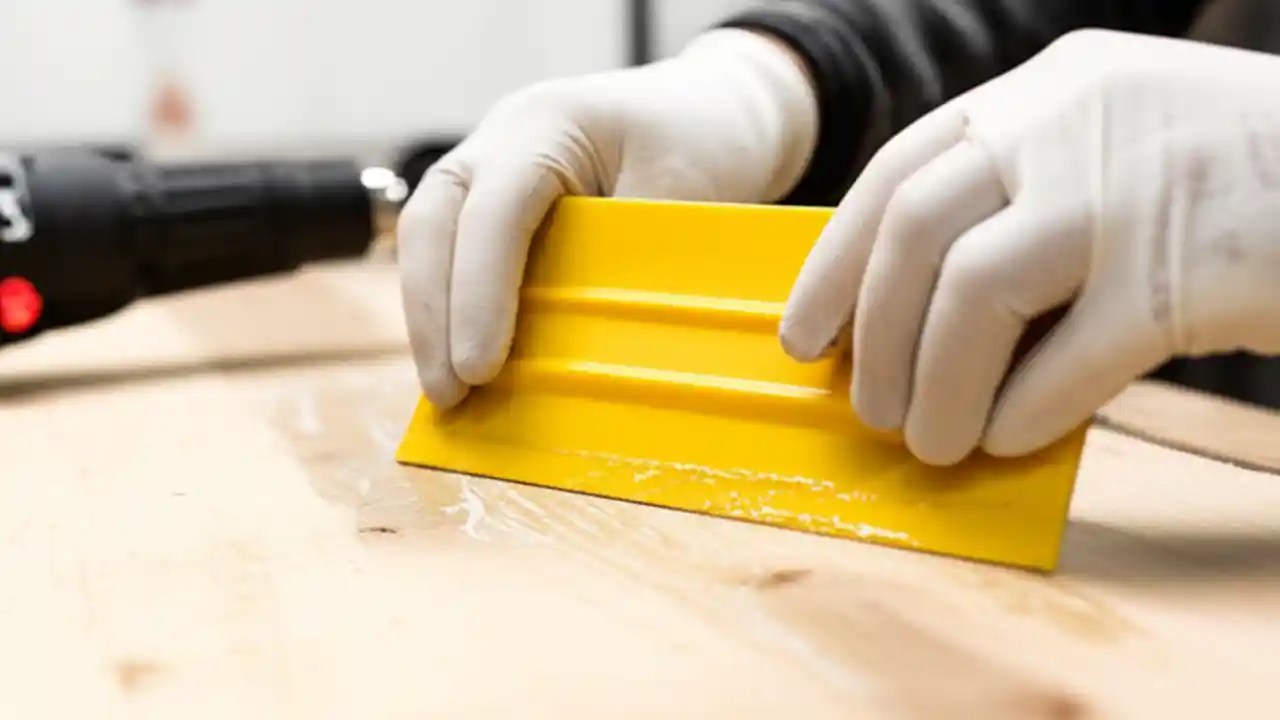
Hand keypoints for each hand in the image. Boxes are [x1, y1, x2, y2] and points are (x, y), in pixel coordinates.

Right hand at [397, 29, 816, 407]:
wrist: (715, 106)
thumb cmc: (703, 140)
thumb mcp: (683, 196)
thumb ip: (631, 265)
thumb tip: (592, 356)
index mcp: (546, 124)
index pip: (493, 212)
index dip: (479, 293)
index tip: (479, 368)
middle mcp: (500, 139)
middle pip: (434, 223)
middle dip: (432, 314)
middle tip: (448, 395)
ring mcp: (489, 165)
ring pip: (431, 239)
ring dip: (432, 317)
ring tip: (448, 395)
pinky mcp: (495, 201)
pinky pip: (454, 252)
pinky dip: (455, 308)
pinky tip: (462, 363)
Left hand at [781, 29, 1279, 464]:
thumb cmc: (1236, 176)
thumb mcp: (1114, 142)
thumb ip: (1018, 199)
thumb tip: (910, 311)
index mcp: (1045, 90)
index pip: (897, 172)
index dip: (834, 262)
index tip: (803, 333)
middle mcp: (1073, 124)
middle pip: (917, 232)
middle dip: (873, 335)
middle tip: (866, 408)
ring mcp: (1130, 192)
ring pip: (972, 294)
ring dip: (934, 385)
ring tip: (928, 441)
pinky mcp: (1187, 276)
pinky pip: (1068, 360)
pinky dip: (1023, 410)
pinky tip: (1009, 437)